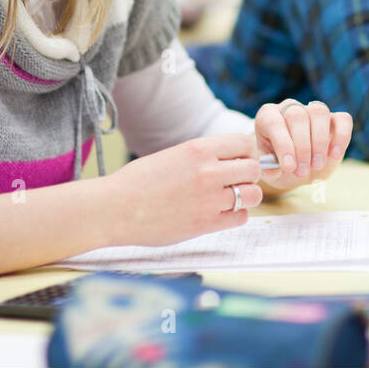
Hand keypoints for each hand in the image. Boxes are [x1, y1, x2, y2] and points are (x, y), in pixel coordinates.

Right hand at [104, 133, 262, 245]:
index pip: (245, 143)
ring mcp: (209, 199)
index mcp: (198, 149)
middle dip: (249, 175)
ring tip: (230, 199)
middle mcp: (208, 172)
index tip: (239, 161)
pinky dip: (235, 216)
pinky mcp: (205, 224)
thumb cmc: (138, 182)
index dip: (246, 153)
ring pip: (253, 195)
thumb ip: (202, 156)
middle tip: (236, 182)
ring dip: (246, 197)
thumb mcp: (173, 155)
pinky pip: (240, 218)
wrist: (114, 208)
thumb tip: (229, 159)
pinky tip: (220, 214)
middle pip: (254, 169)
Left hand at [253, 99, 352, 191]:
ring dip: (320, 142)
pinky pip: (342, 119)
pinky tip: (334, 155)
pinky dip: (341, 137)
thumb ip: (269, 169)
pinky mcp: (334, 119)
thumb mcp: (269, 171)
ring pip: (319, 112)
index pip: (274, 123)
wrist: (296, 169)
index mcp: (268, 117)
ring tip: (317, 165)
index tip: (289, 167)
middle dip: (302, 147)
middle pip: (297, 116)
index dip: (283, 145)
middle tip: (302, 172)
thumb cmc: (279, 166)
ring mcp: (312, 111)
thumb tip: (274, 169)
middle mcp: (289, 108)